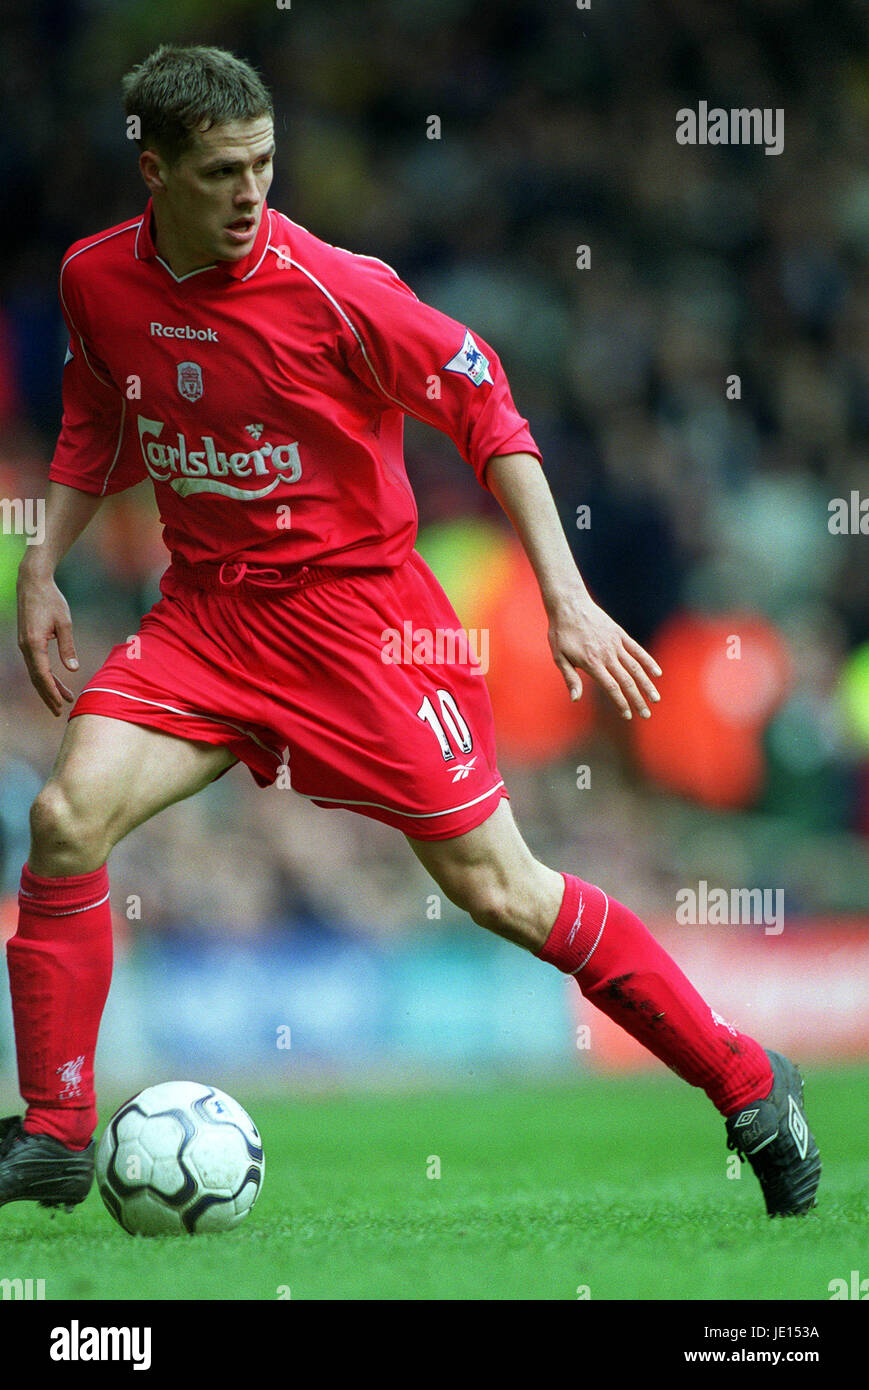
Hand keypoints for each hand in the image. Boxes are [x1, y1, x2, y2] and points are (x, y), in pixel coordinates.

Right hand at [17, 569, 79, 715]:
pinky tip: (57, 680)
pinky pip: (36, 663)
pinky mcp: (27, 641)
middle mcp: (26, 647)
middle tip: (59, 711)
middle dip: (48, 695)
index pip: (42, 675)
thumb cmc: (51, 600)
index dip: (52, 691)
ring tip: (64, 699)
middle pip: (36, 678)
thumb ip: (68, 647)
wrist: (32, 583)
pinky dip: (45, 674)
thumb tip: (73, 669)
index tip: (61, 704)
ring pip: (36, 672)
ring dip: (48, 686)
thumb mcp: (64, 623)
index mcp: (34, 644)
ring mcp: (24, 644)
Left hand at [548, 592, 661, 719]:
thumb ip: (570, 679)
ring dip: (647, 684)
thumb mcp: (559, 657)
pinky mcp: (620, 634)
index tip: (627, 715)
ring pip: (636, 667)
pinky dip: (648, 661)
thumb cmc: (561, 633)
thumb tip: (575, 699)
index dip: (621, 703)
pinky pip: (637, 649)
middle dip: (638, 700)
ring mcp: (615, 643)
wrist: (569, 604)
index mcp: (592, 663)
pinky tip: (657, 673)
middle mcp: (607, 654)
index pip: (612, 688)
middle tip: (646, 715)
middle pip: (627, 681)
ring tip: (656, 698)